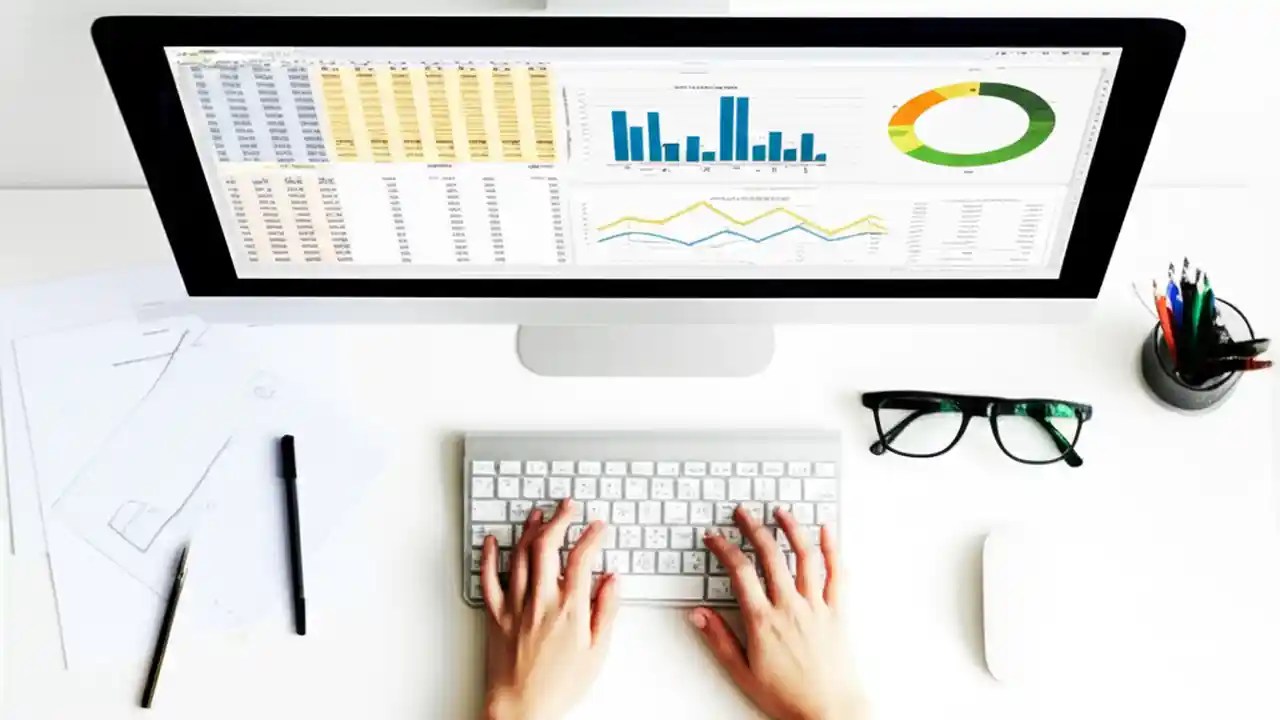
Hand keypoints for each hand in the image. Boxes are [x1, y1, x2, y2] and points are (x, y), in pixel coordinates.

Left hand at [480, 500, 618, 719]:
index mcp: (569, 610)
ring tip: (538, 515)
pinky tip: (492, 541)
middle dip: (559, 519)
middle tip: (567, 507)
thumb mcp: (597, 652)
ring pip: (519, 555)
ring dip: (529, 530)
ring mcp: (515, 606)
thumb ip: (606, 611)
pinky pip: (488, 578)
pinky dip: (488, 556)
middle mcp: (540, 601)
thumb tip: (613, 580)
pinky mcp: (495, 616)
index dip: (592, 536)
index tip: (598, 526)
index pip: (582, 558)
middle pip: (547, 546)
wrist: (521, 709)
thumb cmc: (559, 687)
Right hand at [690, 506, 867, 719]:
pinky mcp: (838, 612)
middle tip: (742, 512)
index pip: (739, 572)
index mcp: (763, 621)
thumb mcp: (743, 672)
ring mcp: (816, 607)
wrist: (829, 712)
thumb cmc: (787, 697)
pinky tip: (827, 530)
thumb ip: (719, 639)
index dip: (724, 549)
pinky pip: (837, 573)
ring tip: (781, 511)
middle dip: (753, 528)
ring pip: (804, 557)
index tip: (714, 537)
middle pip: (769, 555)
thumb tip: (698, 613)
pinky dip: (832, 548)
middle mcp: (790, 608)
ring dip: (792, 529)